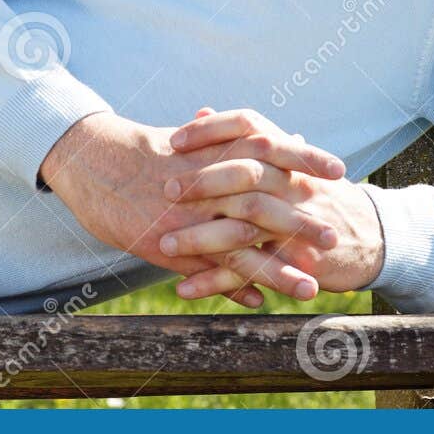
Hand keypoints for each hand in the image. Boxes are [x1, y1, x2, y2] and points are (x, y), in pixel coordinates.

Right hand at [39, 108, 346, 307]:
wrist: (94, 161)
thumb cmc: (145, 149)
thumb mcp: (192, 137)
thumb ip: (234, 138)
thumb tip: (275, 132)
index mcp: (216, 149)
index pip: (272, 150)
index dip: (307, 160)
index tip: (340, 171)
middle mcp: (207, 183)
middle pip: (265, 203)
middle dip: (302, 223)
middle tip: (335, 237)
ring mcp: (190, 216)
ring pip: (242, 245)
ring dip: (278, 269)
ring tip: (310, 288)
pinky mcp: (168, 243)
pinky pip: (208, 269)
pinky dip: (234, 286)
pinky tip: (259, 302)